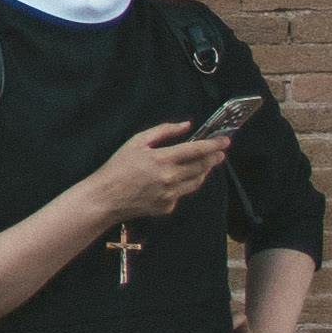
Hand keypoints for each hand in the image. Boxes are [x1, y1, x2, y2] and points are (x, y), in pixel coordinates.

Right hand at [89, 114, 242, 227]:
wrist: (106, 197)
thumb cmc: (118, 166)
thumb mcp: (136, 141)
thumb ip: (163, 131)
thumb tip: (186, 126)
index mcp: (162, 159)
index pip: (196, 150)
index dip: (213, 145)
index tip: (225, 140)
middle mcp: (170, 178)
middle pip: (202, 167)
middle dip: (214, 158)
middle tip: (220, 152)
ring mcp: (171, 195)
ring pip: (197, 182)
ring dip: (204, 171)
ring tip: (204, 163)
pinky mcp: (168, 206)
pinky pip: (182, 193)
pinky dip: (184, 184)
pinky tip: (176, 179)